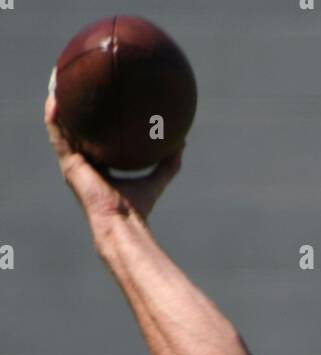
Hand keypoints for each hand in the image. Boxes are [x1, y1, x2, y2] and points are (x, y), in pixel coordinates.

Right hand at [44, 77, 183, 230]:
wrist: (121, 223)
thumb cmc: (137, 209)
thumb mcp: (155, 179)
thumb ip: (168, 163)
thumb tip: (183, 141)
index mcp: (98, 168)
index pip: (93, 139)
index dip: (93, 121)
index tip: (97, 99)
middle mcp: (83, 164)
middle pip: (74, 130)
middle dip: (72, 107)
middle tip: (75, 82)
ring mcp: (73, 164)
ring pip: (60, 129)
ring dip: (58, 106)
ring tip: (58, 81)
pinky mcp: (68, 165)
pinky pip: (57, 135)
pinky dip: (54, 117)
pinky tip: (55, 98)